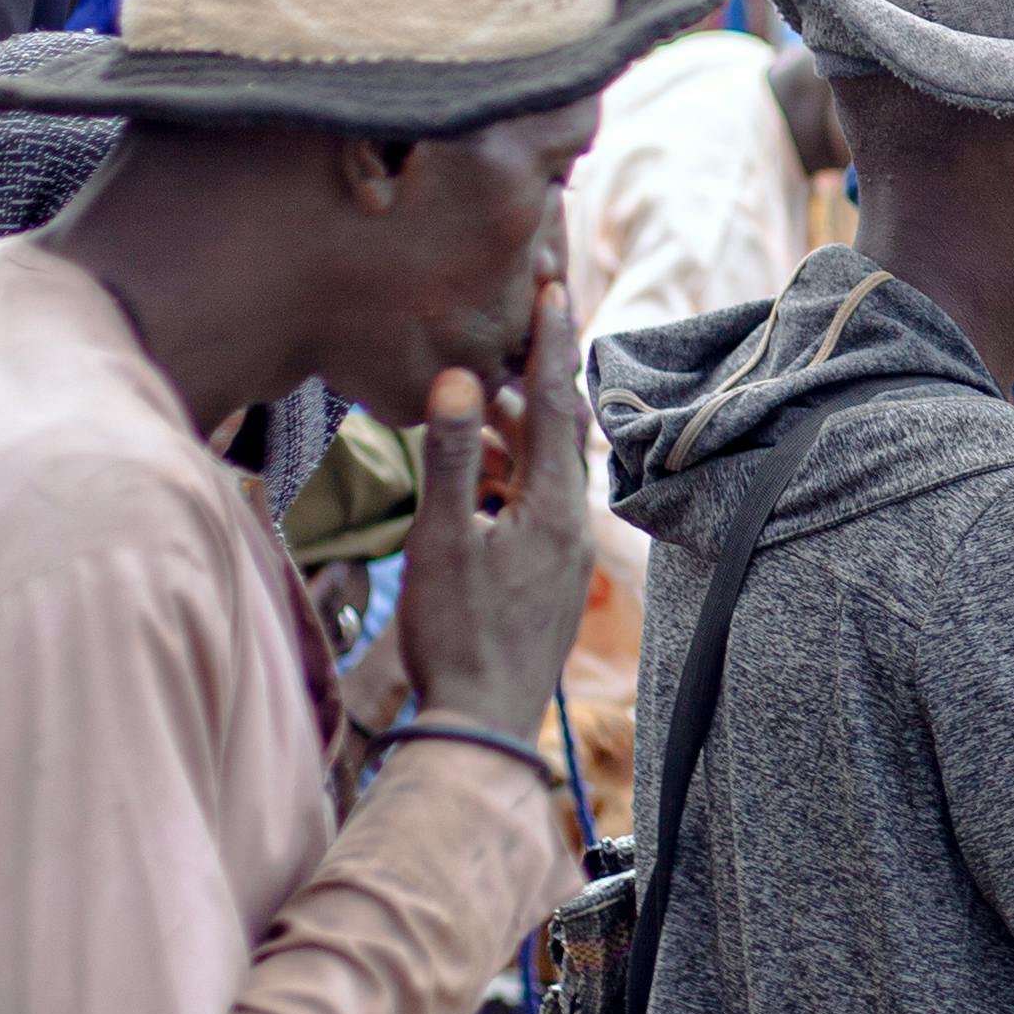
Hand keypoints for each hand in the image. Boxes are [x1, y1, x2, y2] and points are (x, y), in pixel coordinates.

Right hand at [399, 279, 594, 753]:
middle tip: (518, 318)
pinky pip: (536, 499)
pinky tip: (480, 464)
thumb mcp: (441, 542)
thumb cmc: (458, 638)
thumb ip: (449, 459)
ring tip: (476, 390)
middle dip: (536, 373)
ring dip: (515, 425)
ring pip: (545, 466)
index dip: (550, 341)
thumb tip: (455, 379)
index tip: (552, 285)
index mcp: (555, 506)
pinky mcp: (548, 574)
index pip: (556, 402)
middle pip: (559, 428)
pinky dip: (511, 468)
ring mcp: (563, 551)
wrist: (483, 727)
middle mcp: (572, 521)